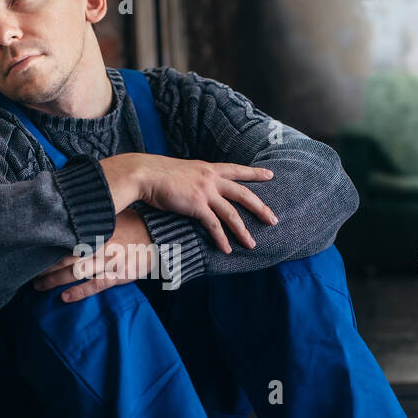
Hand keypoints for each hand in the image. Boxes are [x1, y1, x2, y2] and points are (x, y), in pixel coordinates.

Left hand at [31, 207, 154, 302]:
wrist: (162, 236)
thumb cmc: (135, 224)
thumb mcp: (113, 214)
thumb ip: (91, 216)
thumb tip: (67, 210)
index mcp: (96, 227)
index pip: (64, 237)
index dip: (45, 246)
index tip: (30, 251)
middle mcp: (100, 243)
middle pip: (64, 256)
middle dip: (44, 267)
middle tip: (27, 273)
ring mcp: (110, 260)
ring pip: (75, 272)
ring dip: (54, 281)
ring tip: (38, 287)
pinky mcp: (120, 275)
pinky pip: (96, 285)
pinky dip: (79, 292)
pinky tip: (64, 298)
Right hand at [133, 156, 277, 252]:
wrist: (144, 173)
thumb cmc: (157, 173)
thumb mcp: (182, 170)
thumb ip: (194, 178)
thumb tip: (196, 187)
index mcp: (208, 168)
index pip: (236, 170)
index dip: (254, 173)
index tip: (270, 175)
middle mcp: (211, 179)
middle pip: (243, 194)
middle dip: (260, 208)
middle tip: (273, 220)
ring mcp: (205, 192)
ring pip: (231, 214)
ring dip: (243, 231)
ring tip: (251, 244)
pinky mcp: (196, 206)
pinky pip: (213, 226)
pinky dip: (221, 239)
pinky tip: (227, 249)